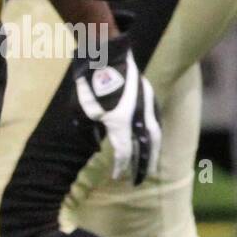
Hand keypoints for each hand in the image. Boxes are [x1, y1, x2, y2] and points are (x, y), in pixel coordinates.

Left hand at [73, 34, 160, 183]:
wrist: (106, 56)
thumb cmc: (88, 85)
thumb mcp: (80, 112)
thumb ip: (89, 133)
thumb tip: (98, 147)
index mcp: (121, 122)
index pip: (125, 152)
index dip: (121, 167)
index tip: (117, 177)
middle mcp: (139, 116)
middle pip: (147, 148)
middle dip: (143, 166)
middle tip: (138, 180)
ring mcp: (147, 106)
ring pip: (156, 135)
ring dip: (153, 153)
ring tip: (148, 167)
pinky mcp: (150, 98)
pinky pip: (155, 122)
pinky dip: (154, 137)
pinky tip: (150, 144)